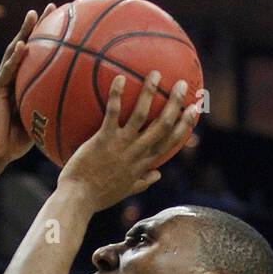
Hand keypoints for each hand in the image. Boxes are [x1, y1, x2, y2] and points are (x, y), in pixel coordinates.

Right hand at [0, 6, 55, 164]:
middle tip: (52, 7)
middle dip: (37, 26)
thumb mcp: (38, 127)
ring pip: (14, 52)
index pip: (38, 58)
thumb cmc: (15, 144)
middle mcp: (13, 79)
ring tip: (33, 16)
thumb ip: (51, 116)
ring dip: (24, 33)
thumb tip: (78, 118)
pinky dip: (15, 59)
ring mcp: (3, 83)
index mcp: (23, 85)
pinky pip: (7, 72)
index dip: (49, 41)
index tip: (64, 24)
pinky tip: (23, 46)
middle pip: (26, 46)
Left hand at [59, 72, 198, 210]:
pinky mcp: (103, 139)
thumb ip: (143, 181)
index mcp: (143, 164)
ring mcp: (121, 145)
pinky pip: (112, 113)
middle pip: (162, 125)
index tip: (194, 110)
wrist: (78, 200)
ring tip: (155, 73)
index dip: (184, 125)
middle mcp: (137, 153)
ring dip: (149, 92)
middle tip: (180, 84)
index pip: (170, 142)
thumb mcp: (126, 190)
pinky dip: (117, 95)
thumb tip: (158, 175)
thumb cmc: (99, 196)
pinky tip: (120, 78)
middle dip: (174, 103)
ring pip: (141, 115)